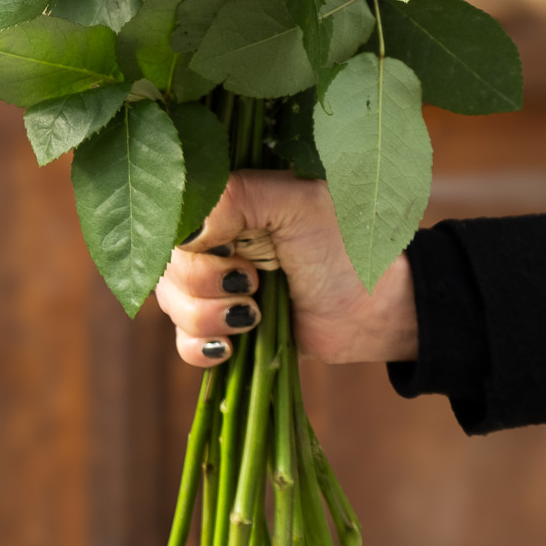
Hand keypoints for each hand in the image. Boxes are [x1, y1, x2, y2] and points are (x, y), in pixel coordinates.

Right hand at [155, 170, 416, 370]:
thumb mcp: (297, 202)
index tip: (228, 247)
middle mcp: (214, 237)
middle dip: (204, 283)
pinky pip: (182, 342)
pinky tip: (233, 346)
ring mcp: (217, 282)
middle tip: (252, 281)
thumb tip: (184, 235)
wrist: (379, 306)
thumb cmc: (348, 242)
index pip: (170, 214)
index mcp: (228, 199)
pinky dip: (201, 348)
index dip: (189, 241)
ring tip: (255, 314)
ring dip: (207, 316)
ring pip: (170, 302)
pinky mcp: (226, 325)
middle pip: (165, 263)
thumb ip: (235, 198)